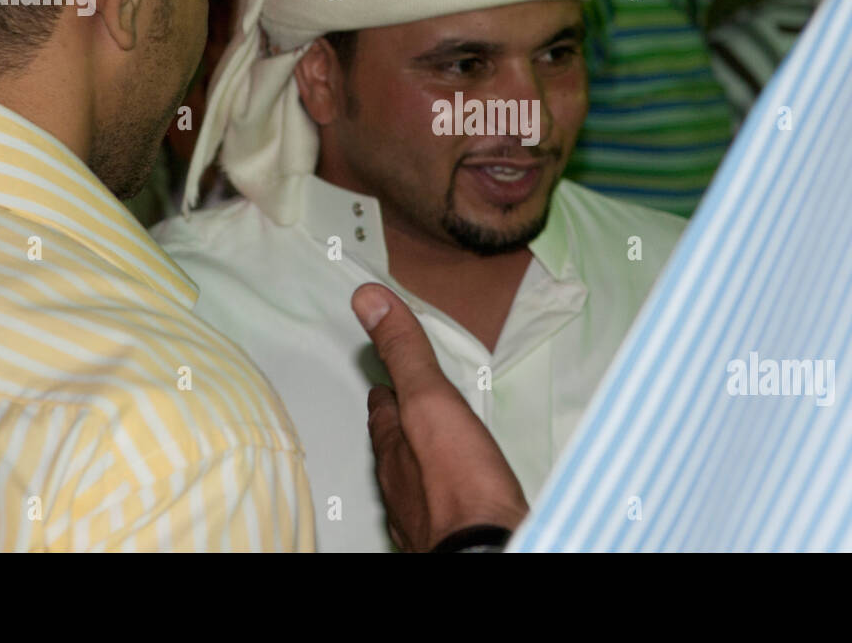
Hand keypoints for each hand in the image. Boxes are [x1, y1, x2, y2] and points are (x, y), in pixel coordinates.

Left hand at [352, 282, 528, 551]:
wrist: (485, 552)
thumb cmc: (460, 482)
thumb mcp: (430, 400)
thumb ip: (404, 353)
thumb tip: (367, 299)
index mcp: (395, 447)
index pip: (382, 409)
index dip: (385, 390)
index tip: (384, 379)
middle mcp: (401, 485)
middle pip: (394, 446)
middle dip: (398, 424)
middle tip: (404, 407)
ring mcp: (423, 516)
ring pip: (412, 480)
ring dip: (417, 460)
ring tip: (428, 448)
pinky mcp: (451, 536)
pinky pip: (439, 508)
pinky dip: (441, 493)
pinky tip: (455, 496)